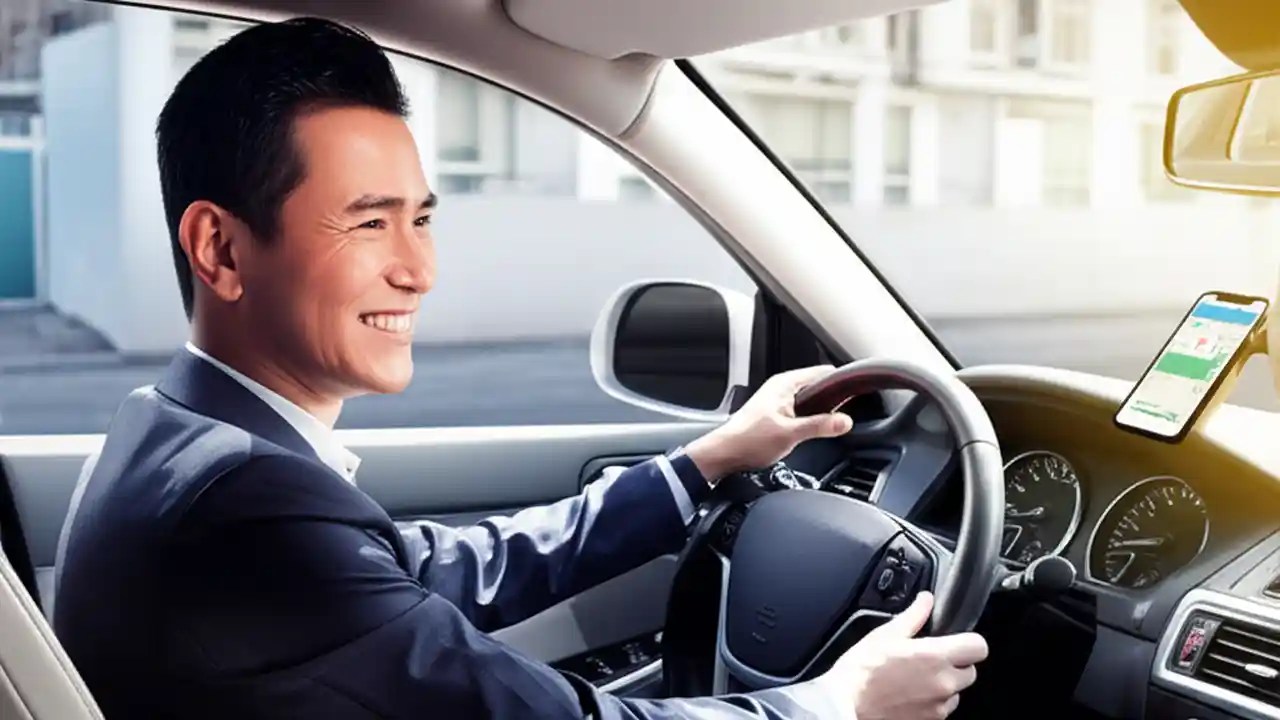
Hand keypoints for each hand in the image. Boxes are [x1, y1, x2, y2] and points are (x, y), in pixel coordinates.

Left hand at [683, 365, 852, 481]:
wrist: (724, 454)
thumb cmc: (748, 441)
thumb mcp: (790, 434)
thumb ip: (820, 426)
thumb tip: (845, 421)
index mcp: (784, 384)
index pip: (823, 373)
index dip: (841, 382)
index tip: (857, 392)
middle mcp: (781, 388)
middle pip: (818, 386)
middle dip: (834, 399)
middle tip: (848, 414)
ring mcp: (778, 400)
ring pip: (810, 399)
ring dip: (822, 410)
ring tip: (833, 424)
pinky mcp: (776, 414)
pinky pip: (802, 410)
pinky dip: (811, 417)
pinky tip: (814, 430)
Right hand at [820, 592, 987, 719]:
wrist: (846, 705)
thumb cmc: (862, 670)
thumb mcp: (886, 634)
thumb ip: (913, 616)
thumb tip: (926, 600)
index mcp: (936, 657)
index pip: (979, 647)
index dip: (969, 642)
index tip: (956, 641)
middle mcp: (944, 684)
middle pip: (971, 672)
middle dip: (956, 665)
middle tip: (931, 660)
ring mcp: (938, 707)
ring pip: (957, 693)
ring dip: (944, 686)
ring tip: (916, 680)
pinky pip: (941, 710)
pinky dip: (932, 703)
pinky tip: (909, 695)